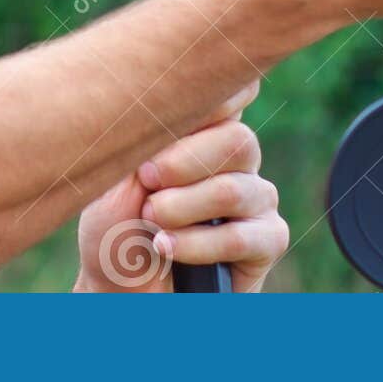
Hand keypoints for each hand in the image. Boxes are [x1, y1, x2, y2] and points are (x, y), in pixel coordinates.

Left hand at [73, 81, 285, 292]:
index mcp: (204, 128)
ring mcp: (257, 197)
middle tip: (146, 180)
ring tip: (150, 220)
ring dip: (181, 208)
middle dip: (181, 163)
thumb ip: (150, 134)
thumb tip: (168, 92)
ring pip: (234, 190)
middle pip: (237, 140)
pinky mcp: (268, 240)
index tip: (177, 108)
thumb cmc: (114, 226)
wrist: (116, 289)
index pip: (233, 92)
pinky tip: (166, 247)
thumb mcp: (117, 171)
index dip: (217, 95)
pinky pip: (243, 236)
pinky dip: (198, 244)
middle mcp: (237, 157)